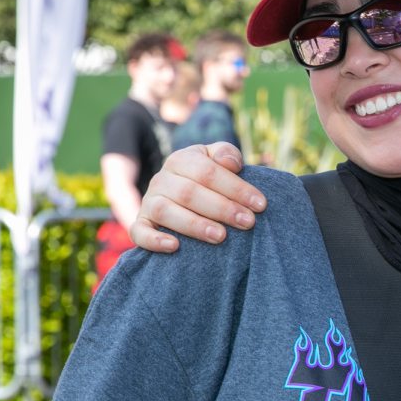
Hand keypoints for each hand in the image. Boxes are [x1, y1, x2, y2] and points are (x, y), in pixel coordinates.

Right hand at [128, 143, 265, 251]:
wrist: (185, 198)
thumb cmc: (210, 180)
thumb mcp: (218, 160)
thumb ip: (226, 153)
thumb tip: (231, 163)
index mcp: (181, 160)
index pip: (208, 171)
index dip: (236, 188)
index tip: (260, 205)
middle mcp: (161, 179)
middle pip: (190, 192)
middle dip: (222, 208)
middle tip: (248, 222)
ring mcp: (149, 202)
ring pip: (165, 211)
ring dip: (194, 224)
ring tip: (220, 237)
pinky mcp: (141, 224)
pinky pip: (139, 232)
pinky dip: (154, 240)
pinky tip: (175, 247)